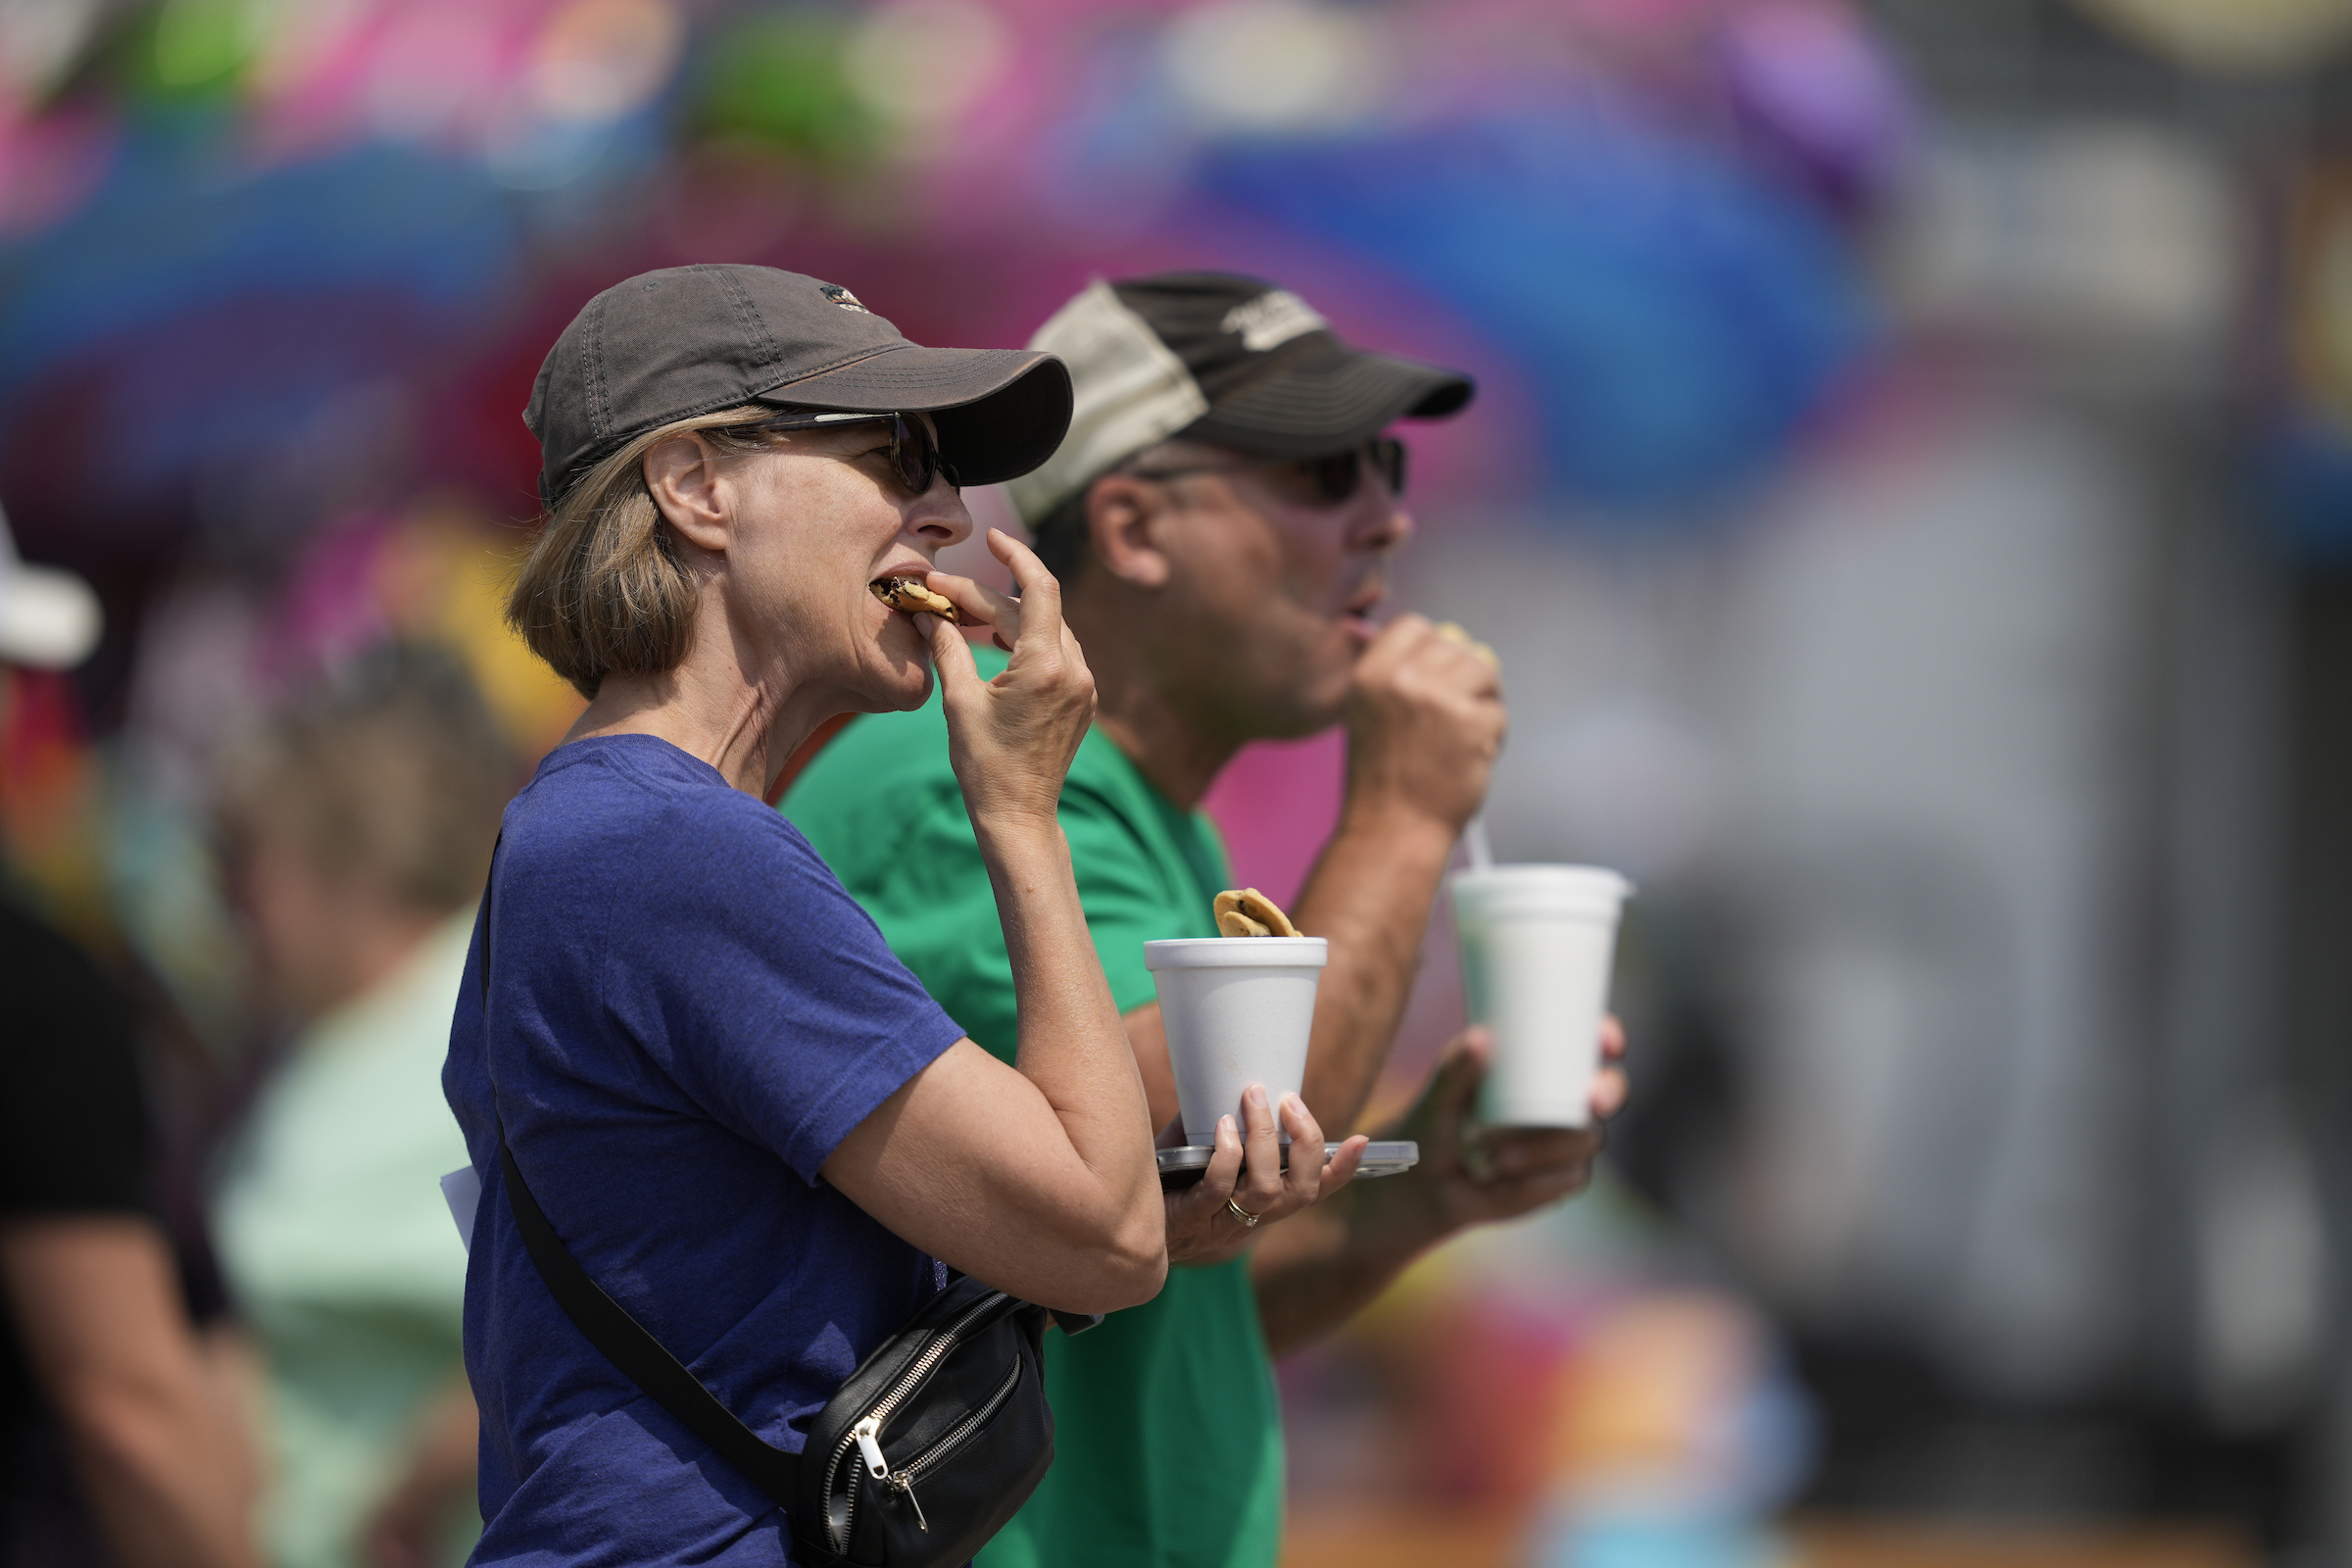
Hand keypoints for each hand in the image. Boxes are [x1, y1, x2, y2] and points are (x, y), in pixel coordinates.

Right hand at [923, 530, 1094, 829]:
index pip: (1039, 587)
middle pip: (1035, 609)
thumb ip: (949, 648)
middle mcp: (1074, 670)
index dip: (1016, 555)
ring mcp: (1083, 686)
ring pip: (1048, 629)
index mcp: (1046, 666)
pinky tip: (996, 640)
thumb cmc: (985, 765)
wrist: (1020, 816)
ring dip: (1008, 616)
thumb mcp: (959, 702)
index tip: (992, 537)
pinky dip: (1026, 639)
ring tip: (964, 613)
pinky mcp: (1081, 701)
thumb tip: (931, 615)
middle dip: (989, 596)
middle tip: (944, 592)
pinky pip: (1056, 653)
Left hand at [1163, 1088, 1367, 1265]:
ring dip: (1264, 1140)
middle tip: (1290, 1103)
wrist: (1117, 1222)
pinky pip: (1219, 1190)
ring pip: (1266, 1190)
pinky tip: (1222, 1126)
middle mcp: (1250, 1219)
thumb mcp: (1197, 1148)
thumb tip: (1227, 1079)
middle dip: (1304, 1144)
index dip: (1340, 1170)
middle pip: (1299, 1191)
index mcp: (1260, 1204)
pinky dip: (1227, 1155)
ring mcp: (1221, 1224)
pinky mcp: (1191, 1220)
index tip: (1361, 1140)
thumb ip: (1216, 1123)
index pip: (1311, 1191)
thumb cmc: (1162, 1181)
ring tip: (1254, 1099)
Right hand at [1340, 614, 1505, 836]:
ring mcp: (1438, 697)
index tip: (1433, 682)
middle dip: (1463, 679)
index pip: (1415, 627)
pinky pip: (1498, 712)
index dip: (1432, 651)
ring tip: (1463, 737)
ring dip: (1483, 702)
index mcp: (1370, 673)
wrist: (1393, 830)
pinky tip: (1468, 758)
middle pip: (1456, 646)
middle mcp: (1401, 678)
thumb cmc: (1384, 781)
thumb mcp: (1370, 713)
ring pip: (1484, 671)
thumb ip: (1404, 675)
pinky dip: (1492, 736)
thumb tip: (1457, 639)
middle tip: (1450, 720)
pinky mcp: (1471, 721)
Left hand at [1388, 1018, 1626, 1234]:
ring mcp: (1565, 1143)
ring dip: (1547, 1147)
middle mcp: (1563, 1103)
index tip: (1605, 1040)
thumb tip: (1481, 1037)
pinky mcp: (1560, 1180)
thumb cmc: (1435, 1125)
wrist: (1427, 1184)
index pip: (1591, 1046)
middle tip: (1591, 1099)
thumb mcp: (1440, 1095)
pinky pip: (1570, 1178)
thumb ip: (1455, 1066)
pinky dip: (1538, 1180)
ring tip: (1496, 1156)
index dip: (1610, 1038)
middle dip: (1609, 1091)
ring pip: (1587, 1139)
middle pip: (1609, 1091)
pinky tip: (1507, 1180)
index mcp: (1542, 1070)